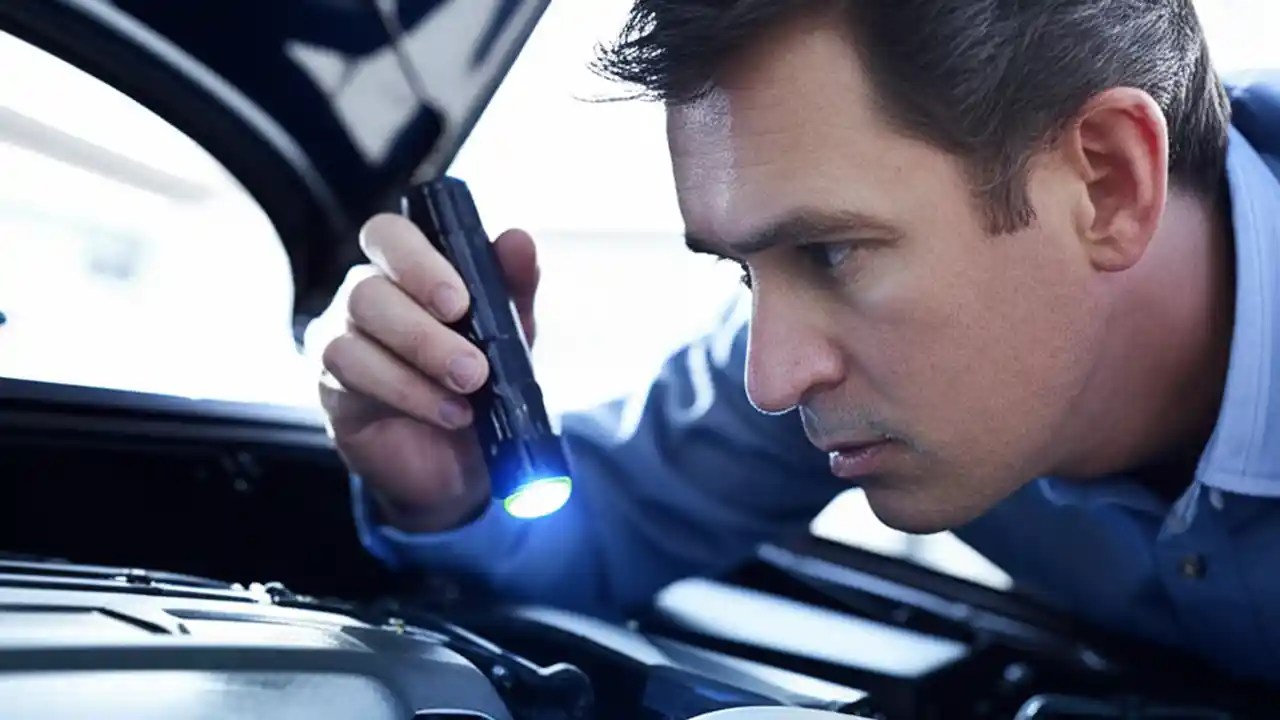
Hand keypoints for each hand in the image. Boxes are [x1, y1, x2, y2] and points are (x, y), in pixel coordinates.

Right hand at [314, 214, 539, 531]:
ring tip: (468, 390)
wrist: (465, 461)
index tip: (458, 301)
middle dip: (423, 330)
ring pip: (354, 334)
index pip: (388, 235)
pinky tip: (448, 413)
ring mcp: (341, 339)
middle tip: (473, 366)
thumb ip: (513, 286)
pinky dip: (406, 394)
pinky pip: (350, 376)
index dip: (416, 260)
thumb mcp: (510, 335)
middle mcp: (365, 296)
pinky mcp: (332, 388)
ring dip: (418, 363)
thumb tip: (517, 239)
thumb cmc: (481, 383)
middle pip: (366, 288)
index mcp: (406, 270)